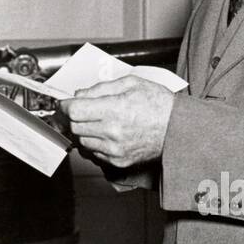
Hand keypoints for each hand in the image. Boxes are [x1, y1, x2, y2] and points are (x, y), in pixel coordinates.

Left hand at [58, 75, 174, 167]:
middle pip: (75, 126)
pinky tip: (104, 133)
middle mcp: (113, 132)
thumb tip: (78, 94)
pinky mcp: (118, 161)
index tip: (65, 102)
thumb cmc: (158, 104)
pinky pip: (94, 153)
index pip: (75, 111)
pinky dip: (93, 143)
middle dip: (73, 117)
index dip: (65, 105)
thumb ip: (100, 88)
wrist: (178, 129)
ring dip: (82, 130)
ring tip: (95, 121)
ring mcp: (115, 149)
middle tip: (79, 110)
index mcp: (115, 109)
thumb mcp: (131, 83)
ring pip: (81, 141)